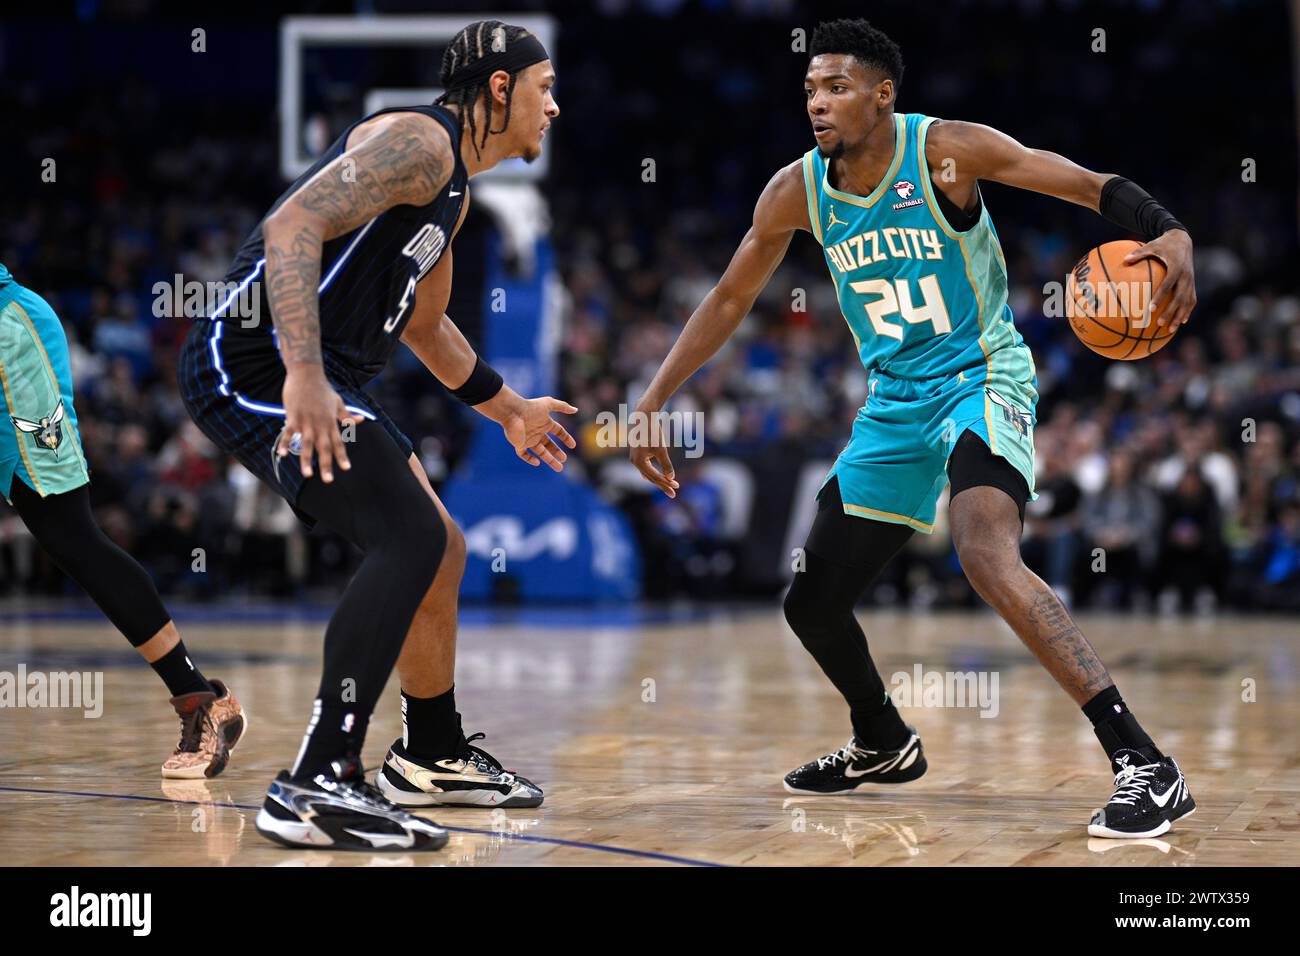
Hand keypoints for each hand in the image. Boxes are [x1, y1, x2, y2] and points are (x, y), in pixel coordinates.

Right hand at [277, 367, 359, 481]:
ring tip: (307, 474)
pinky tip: (282, 455)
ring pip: (307, 443)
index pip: (338, 442)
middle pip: (324, 447)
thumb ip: (346, 415)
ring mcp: (305, 421)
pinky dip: (285, 443)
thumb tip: (360, 421)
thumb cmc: (323, 389)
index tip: (346, 468)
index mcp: (331, 422)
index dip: (342, 456)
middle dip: (326, 464)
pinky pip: (288, 432)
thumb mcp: (338, 402)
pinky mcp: (293, 416)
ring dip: (307, 459)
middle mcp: (320, 424)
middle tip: (328, 480)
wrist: (306, 374)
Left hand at [502, 396, 577, 470]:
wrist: (512, 412)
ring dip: (549, 460)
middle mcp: (537, 432)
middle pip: (549, 444)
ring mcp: (528, 439)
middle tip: (564, 459)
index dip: (566, 438)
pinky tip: (537, 462)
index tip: (573, 445)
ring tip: (559, 468)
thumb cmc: (530, 407)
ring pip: (540, 452)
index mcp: (544, 423)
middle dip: (557, 452)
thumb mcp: (549, 404)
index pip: (558, 431)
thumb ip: (563, 406)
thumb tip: (576, 410)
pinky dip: (530, 459)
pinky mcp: (519, 444)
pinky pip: (524, 454)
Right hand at [629, 407, 679, 497]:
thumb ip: (666, 464)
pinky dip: (652, 472)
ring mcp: (634, 458)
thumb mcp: (661, 449)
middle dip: (663, 484)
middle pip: (651, 477)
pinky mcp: (637, 453)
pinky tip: (654, 476)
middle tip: (674, 493)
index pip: (654, 477)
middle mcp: (634, 462)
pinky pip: (645, 467)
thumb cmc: (653, 432)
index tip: (677, 488)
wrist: (644, 416)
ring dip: (658, 479)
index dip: (666, 483)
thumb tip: (670, 478)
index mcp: (638, 462)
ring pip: (648, 473)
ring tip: (667, 487)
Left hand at [1123, 229, 1196, 330]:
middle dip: (1170, 311)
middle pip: (1179, 297)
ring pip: (1187, 301)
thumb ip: (1139, 253)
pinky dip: (1188, 310)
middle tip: (1159, 324)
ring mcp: (1190, 280)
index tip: (1151, 308)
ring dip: (1180, 315)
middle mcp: (1186, 275)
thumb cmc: (1163, 244)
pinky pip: (1192, 298)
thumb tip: (1124, 260)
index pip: (1168, 285)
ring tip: (1171, 329)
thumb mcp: (1152, 246)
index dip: (1160, 297)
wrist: (1183, 239)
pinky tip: (1182, 321)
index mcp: (1176, 267)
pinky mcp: (1192, 283)